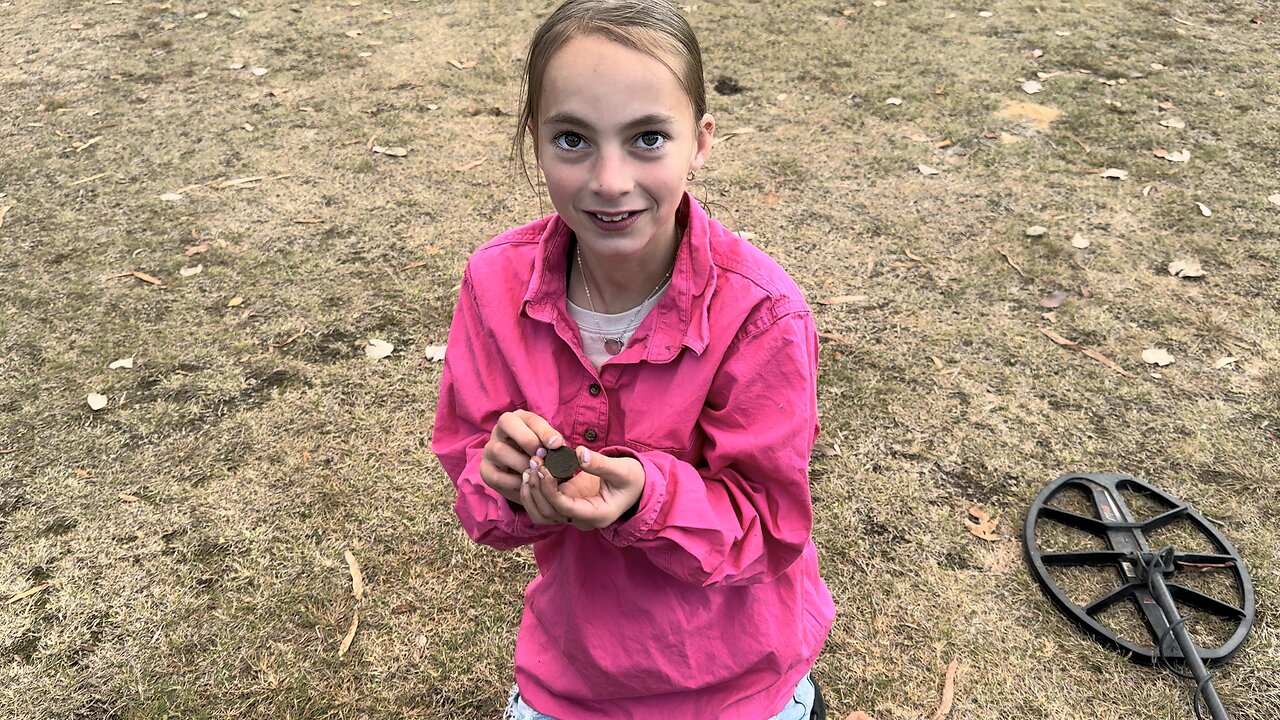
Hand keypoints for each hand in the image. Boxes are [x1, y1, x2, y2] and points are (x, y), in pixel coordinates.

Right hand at [479, 410, 565, 509]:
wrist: (524, 479)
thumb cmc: (538, 457)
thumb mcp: (547, 446)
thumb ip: (552, 442)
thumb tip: (558, 444)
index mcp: (517, 420)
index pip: (528, 418)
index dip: (544, 431)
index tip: (557, 444)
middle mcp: (499, 431)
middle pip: (507, 423)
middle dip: (528, 440)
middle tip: (543, 457)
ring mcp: (489, 450)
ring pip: (499, 450)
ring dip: (522, 464)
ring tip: (536, 472)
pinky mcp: (485, 470)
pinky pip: (497, 475)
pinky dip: (515, 482)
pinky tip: (527, 483)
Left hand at [526, 447, 643, 528]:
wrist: (636, 486)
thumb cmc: (632, 478)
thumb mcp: (622, 469)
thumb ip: (601, 464)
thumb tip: (579, 453)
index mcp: (597, 515)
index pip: (565, 508)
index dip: (550, 490)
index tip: (543, 468)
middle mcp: (583, 520)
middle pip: (548, 513)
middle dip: (537, 488)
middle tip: (534, 461)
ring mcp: (573, 515)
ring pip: (542, 514)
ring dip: (531, 493)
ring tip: (529, 467)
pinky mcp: (567, 505)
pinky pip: (544, 505)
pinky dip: (535, 491)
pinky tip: (533, 472)